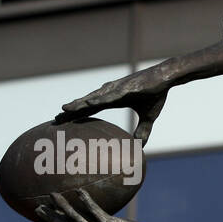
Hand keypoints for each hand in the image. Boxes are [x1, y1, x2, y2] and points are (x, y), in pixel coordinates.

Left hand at [55, 65, 170, 142]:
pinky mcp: (126, 88)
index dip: (77, 114)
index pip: (91, 108)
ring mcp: (117, 89)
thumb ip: (143, 130)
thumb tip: (139, 145)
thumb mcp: (149, 116)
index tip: (64, 121)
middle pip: (87, 103)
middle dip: (72, 110)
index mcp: (113, 99)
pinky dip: (98, 99)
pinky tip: (87, 103)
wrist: (167, 76)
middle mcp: (111, 92)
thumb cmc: (156, 94)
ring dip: (79, 104)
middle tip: (55, 119)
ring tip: (65, 110)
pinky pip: (110, 95)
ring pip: (94, 98)